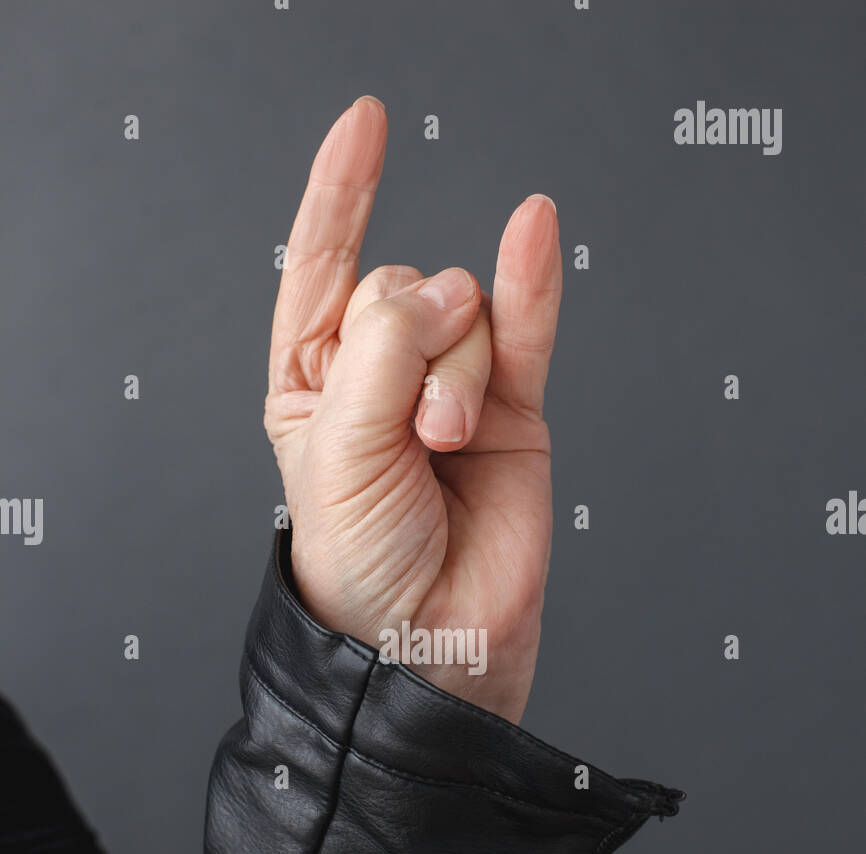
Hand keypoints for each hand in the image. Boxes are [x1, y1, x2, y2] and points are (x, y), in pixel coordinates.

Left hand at [264, 96, 561, 724]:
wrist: (430, 642)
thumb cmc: (363, 567)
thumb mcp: (339, 450)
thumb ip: (384, 352)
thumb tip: (448, 289)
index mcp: (317, 385)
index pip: (322, 272)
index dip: (339, 200)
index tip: (363, 128)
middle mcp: (383, 380)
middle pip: (403, 288)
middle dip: (410, 338)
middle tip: (414, 419)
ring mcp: (451, 393)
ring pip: (466, 315)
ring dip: (457, 369)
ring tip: (446, 440)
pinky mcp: (513, 414)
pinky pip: (526, 330)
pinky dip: (533, 281)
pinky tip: (534, 230)